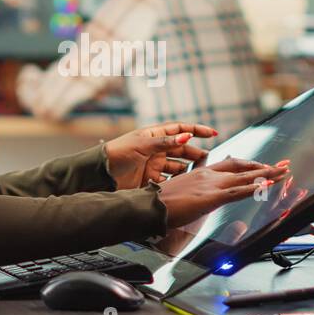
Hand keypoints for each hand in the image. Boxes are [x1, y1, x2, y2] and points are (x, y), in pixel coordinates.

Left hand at [104, 122, 218, 189]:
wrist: (100, 174)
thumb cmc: (118, 153)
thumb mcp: (142, 145)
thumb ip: (165, 142)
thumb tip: (187, 136)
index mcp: (154, 136)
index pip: (180, 130)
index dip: (196, 131)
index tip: (213, 133)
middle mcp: (156, 150)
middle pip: (182, 150)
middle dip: (196, 153)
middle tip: (209, 159)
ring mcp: (154, 165)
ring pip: (178, 166)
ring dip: (189, 169)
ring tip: (201, 173)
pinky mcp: (151, 180)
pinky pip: (169, 180)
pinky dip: (178, 182)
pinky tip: (187, 184)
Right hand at [156, 157, 289, 227]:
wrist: (149, 206)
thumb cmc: (160, 203)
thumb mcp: (182, 191)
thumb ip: (194, 187)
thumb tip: (201, 192)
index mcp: (201, 173)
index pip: (231, 164)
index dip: (249, 164)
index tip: (263, 165)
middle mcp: (209, 175)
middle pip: (242, 167)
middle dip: (265, 167)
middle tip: (283, 165)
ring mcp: (211, 185)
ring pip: (245, 177)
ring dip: (267, 175)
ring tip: (284, 173)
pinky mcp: (212, 197)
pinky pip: (239, 191)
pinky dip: (256, 187)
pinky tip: (268, 185)